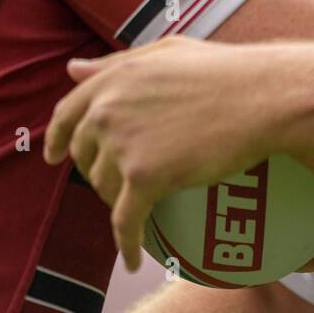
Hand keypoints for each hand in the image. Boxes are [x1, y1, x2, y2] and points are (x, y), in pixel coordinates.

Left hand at [43, 37, 278, 270]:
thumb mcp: (164, 54)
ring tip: (146, 204)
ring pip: (105, 189)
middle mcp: (108, 110)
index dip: (57, 138)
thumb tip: (72, 70)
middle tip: (126, 180)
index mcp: (113, 79)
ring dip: (120, 201)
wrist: (260, 97)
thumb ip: (115, 64)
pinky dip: (127, 244)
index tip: (53, 156)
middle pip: (85, 156)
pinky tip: (133, 259)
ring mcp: (124, 144)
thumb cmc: (222, 71)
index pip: (67, 114)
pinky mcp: (145, 176)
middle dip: (100, 170)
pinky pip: (125, 222)